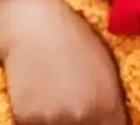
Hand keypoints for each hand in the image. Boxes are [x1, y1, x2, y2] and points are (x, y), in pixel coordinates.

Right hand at [0, 0, 127, 124]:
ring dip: (58, 124)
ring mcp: (52, 119)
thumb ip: (112, 106)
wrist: (32, 25)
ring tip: (55, 102)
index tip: (99, 121)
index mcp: (108, 105)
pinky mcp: (25, 119)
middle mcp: (82, 117)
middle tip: (73, 108)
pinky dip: (36, 120)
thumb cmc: (73, 42)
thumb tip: (113, 124)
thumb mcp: (105, 69)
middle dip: (81, 124)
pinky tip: (38, 99)